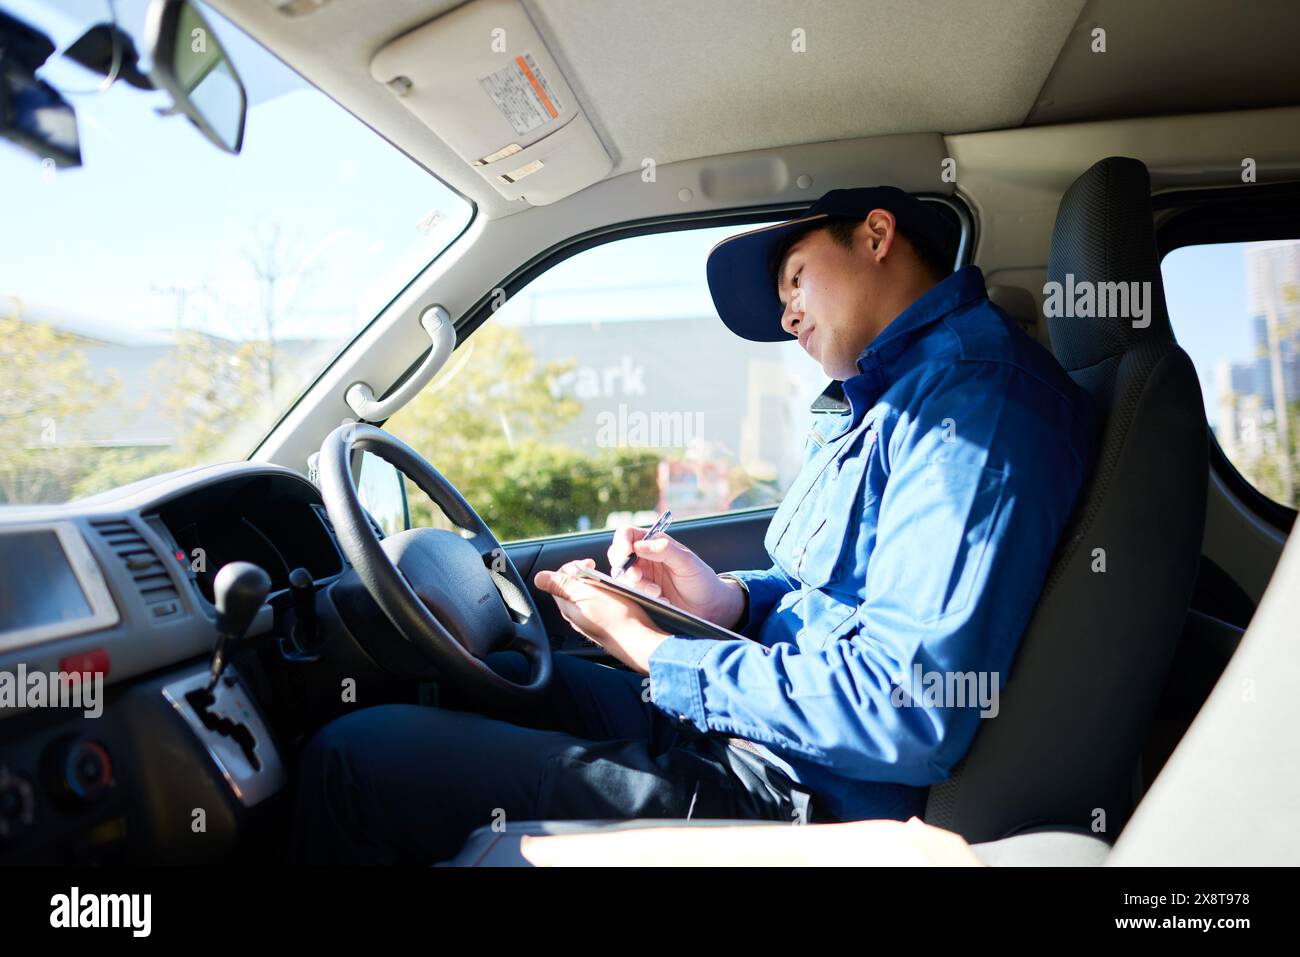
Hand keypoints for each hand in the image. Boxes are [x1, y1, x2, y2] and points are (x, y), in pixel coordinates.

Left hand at [533, 559, 670, 672]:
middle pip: (570, 587)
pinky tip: (614, 596)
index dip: (571, 567)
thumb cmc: (617, 619)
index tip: (588, 564)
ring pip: (584, 595)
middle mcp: (575, 615)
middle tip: (598, 572)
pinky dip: (602, 595)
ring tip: (607, 583)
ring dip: (594, 584)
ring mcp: (589, 620)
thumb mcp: (588, 595)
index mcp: (568, 607)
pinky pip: (596, 604)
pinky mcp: (602, 624)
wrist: (639, 641)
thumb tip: (538, 578)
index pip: (557, 579)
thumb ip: (562, 586)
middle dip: (582, 574)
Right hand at [608, 527, 745, 629]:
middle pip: (618, 556)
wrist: (710, 607)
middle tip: (637, 576)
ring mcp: (642, 577)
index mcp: (654, 543)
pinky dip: (644, 598)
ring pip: (623, 577)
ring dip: (638, 586)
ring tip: (658, 593)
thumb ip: (665, 550)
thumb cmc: (702, 579)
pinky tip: (662, 602)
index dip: (622, 541)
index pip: (627, 534)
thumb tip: (638, 545)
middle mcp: (644, 558)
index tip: (626, 552)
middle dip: (625, 566)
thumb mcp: (687, 562)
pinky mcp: (642, 595)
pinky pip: (632, 595)